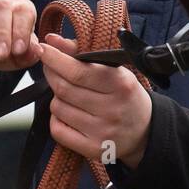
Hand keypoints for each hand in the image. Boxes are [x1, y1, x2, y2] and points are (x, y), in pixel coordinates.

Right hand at [0, 0, 40, 70]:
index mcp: (18, 6)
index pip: (23, 10)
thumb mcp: (16, 55)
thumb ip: (28, 54)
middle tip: (0, 55)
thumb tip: (38, 51)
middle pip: (1, 7)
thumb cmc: (0, 47)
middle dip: (1, 33)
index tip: (19, 50)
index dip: (22, 30)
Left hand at [38, 33, 153, 168]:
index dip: (55, 59)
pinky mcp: (92, 148)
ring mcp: (101, 131)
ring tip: (68, 93)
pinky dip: (56, 118)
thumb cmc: (126, 95)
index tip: (43, 48)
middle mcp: (112, 109)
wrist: (144, 132)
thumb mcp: (114, 70)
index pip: (79, 71)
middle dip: (51, 73)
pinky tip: (68, 113)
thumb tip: (52, 40)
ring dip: (56, 96)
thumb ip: (83, 52)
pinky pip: (58, 130)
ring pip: (58, 108)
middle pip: (64, 88)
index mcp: (120, 84)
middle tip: (49, 65)